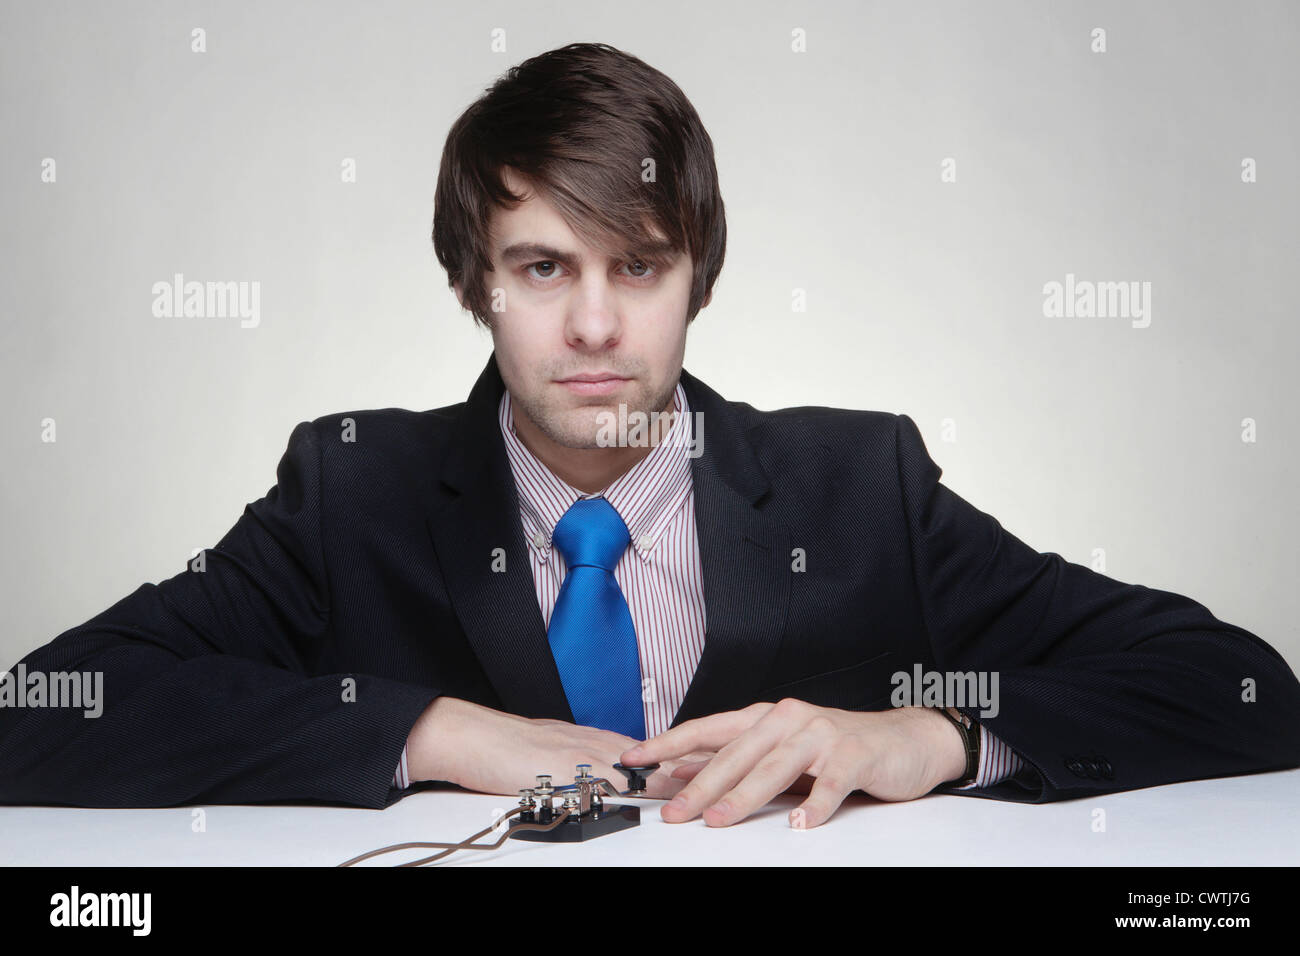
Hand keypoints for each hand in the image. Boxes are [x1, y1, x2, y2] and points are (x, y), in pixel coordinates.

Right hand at [406, 697, 709, 798]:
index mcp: (593, 737)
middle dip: (685, 765)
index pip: (650, 748)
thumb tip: (608, 777)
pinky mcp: (563, 767)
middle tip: (722, 773)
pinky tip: (645, 798)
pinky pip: (603, 779)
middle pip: (652, 755)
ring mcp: (581, 753)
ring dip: (666, 778)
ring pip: (635, 765)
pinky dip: (627, 789)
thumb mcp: (552, 749)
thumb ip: (584, 759)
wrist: (468, 735)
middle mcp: (593, 741)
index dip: (681, 757)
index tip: (711, 764)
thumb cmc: (503, 745)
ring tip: (698, 788)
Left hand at [618, 700, 968, 828]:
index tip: (633, 759)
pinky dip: (816, 804)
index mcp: (764, 717)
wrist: (904, 740)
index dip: (668, 744)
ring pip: (775, 767)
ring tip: (720, 820)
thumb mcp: (779, 752)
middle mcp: (788, 719)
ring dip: (745, 796)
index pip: (707, 729)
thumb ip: (734, 761)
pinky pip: (831, 782)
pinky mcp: (854, 754)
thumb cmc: (836, 748)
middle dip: (701, 785)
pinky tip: (802, 825)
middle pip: (736, 754)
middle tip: (675, 813)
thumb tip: (678, 774)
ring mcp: (822, 734)